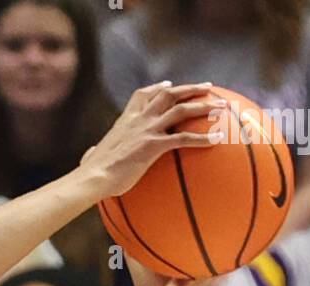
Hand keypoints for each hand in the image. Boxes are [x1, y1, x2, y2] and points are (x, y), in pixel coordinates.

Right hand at [84, 82, 225, 200]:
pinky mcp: (153, 145)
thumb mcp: (92, 157)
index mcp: (125, 119)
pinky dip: (202, 138)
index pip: (143, 95)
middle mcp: (139, 119)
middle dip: (190, 88)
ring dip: (204, 106)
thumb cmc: (91, 173)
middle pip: (169, 94)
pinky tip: (217, 141)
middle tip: (209, 87)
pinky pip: (183, 138)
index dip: (158, 87)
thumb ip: (93, 154)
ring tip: (222, 107)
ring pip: (181, 109)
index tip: (168, 84)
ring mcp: (147, 129)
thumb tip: (87, 159)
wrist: (93, 177)